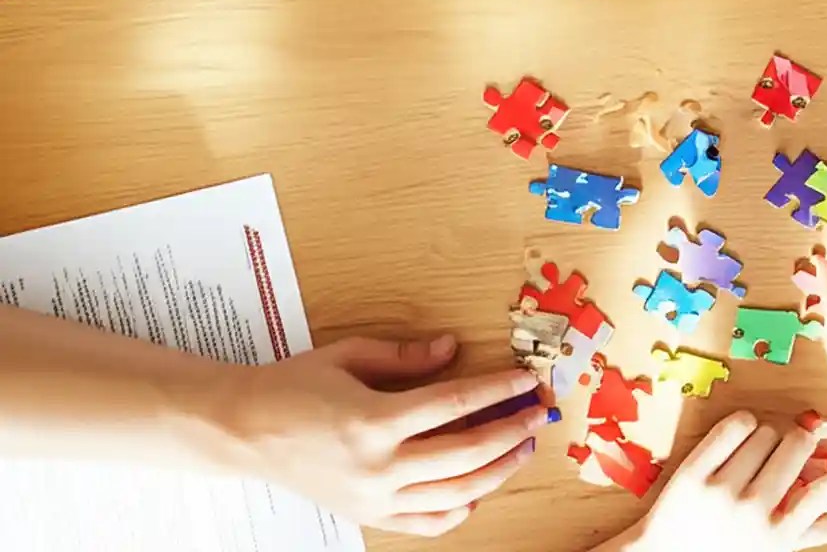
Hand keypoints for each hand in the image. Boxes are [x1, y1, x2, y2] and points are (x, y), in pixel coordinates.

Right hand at [227, 336, 552, 537]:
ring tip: (521, 448)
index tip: (525, 380)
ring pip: (457, 492)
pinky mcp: (368, 516)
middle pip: (467, 451)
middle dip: (511, 431)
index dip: (498, 389)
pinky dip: (460, 510)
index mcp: (374, 420)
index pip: (456, 402)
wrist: (241, 430)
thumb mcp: (348, 356)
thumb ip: (405, 356)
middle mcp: (378, 466)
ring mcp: (375, 498)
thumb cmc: (293, 386)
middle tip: (537, 414)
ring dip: (499, 470)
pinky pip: (428, 523)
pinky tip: (478, 489)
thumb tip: (453, 348)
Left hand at [598, 411, 826, 551]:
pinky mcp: (693, 474)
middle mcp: (754, 512)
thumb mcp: (768, 546)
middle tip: (784, 442)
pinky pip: (733, 427)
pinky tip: (742, 429)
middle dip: (794, 439)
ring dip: (766, 432)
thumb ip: (798, 521)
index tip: (813, 449)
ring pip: (765, 432)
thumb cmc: (724, 546)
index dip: (817, 461)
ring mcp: (722, 492)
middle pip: (794, 445)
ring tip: (757, 444)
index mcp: (778, 537)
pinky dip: (743, 422)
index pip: (821, 485)